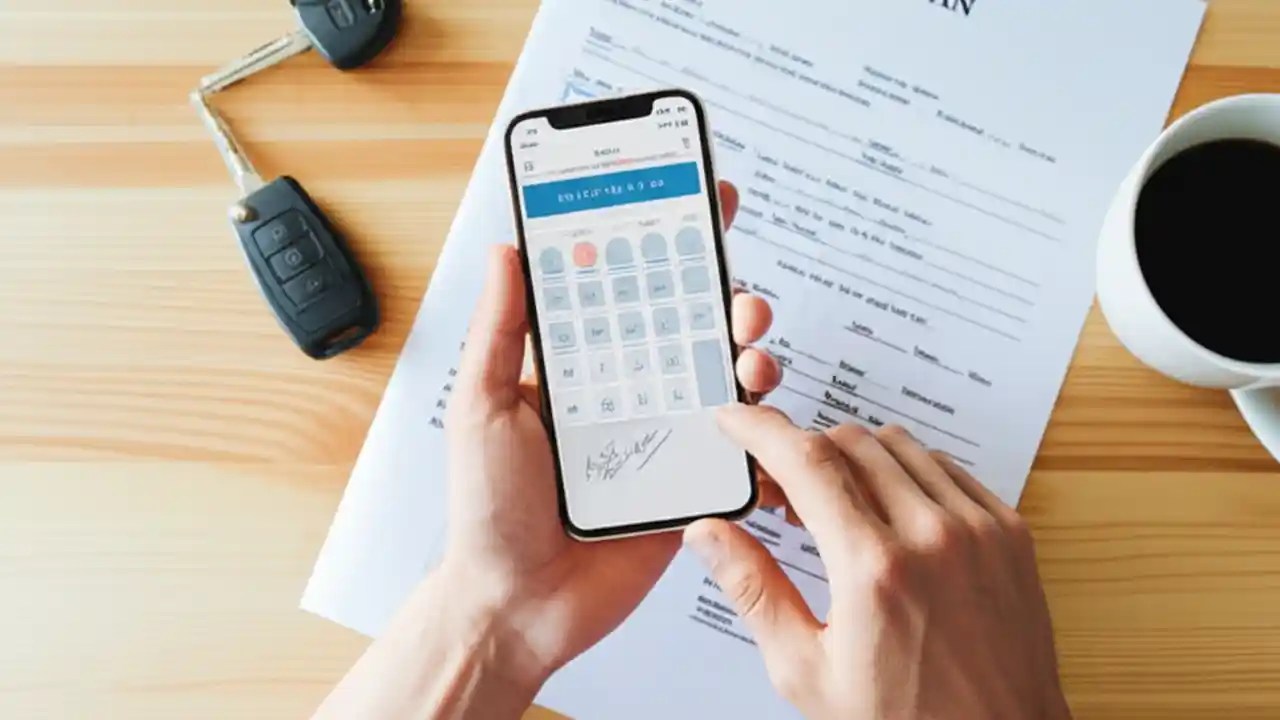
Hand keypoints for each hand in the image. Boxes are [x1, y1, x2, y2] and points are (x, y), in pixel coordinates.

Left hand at [439, 181, 781, 689]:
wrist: (521, 604)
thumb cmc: (489, 511)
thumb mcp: (482, 406)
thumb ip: (501, 331)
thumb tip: (507, 249)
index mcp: (578, 366)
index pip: (624, 286)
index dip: (658, 240)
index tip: (690, 194)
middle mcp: (627, 391)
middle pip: (686, 321)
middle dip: (718, 287)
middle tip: (731, 277)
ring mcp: (664, 433)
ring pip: (720, 373)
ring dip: (746, 345)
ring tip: (748, 341)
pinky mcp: (692, 480)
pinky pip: (738, 438)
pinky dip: (760, 416)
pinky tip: (759, 401)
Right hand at [686, 408, 1070, 719]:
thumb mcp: (807, 670)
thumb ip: (753, 590)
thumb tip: (710, 535)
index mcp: (874, 570)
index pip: (806, 461)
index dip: (761, 429)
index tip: (738, 420)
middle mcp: (933, 536)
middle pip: (849, 441)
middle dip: (802, 450)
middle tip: (779, 486)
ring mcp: (980, 528)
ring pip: (899, 444)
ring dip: (854, 457)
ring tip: (833, 503)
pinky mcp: (1010, 532)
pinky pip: (948, 467)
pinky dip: (907, 472)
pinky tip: (889, 510)